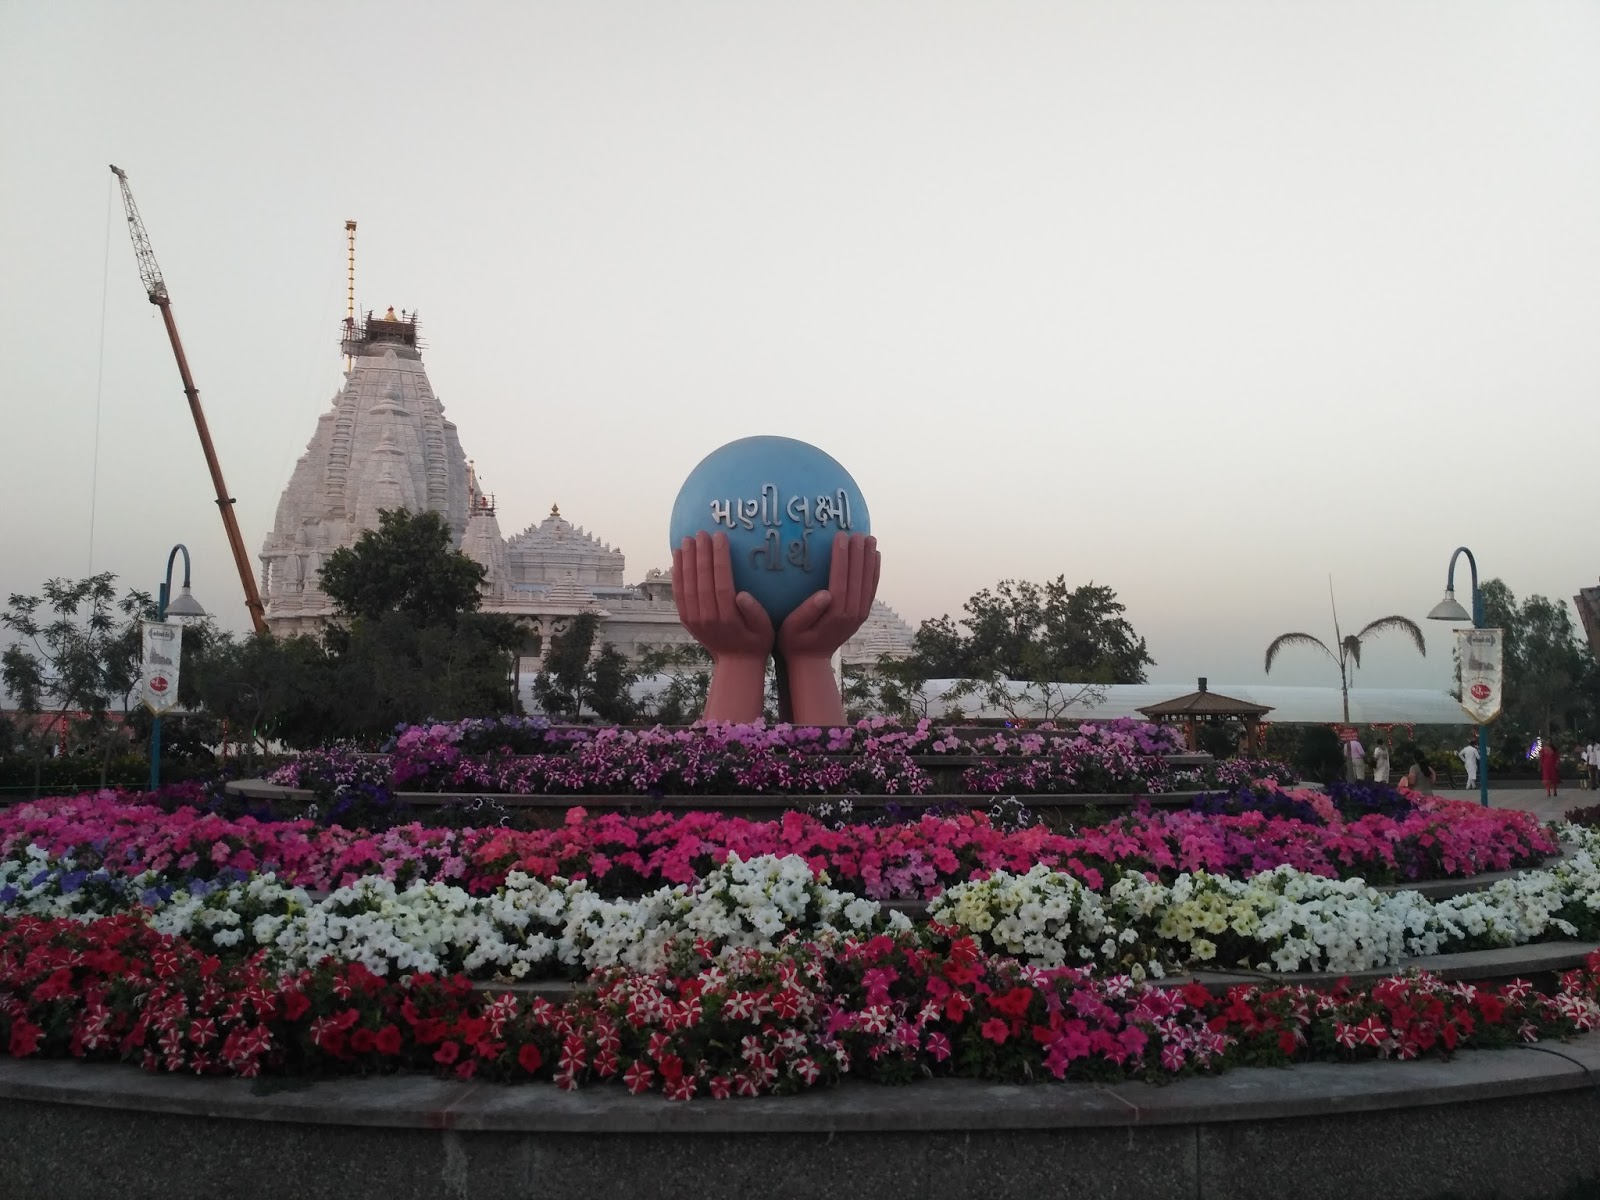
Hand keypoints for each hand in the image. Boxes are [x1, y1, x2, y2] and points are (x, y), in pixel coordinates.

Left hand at [672, 531, 770, 722]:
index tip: (720, 537)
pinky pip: (679, 593)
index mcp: (728, 619)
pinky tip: (678, 557)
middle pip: (702, 581)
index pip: (721, 583)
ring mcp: (694, 620)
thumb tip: (741, 594)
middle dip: (701, 554)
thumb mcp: (766, 629)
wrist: (735, 662)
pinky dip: (677, 574)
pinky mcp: (686, 619)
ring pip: (687, 585)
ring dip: (686, 560)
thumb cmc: (756, 641)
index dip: (719, 559)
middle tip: (701, 532)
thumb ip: (755, 612)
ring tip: (687, 539)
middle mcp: (708, 619)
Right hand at [778, 532, 879, 663]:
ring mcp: (859, 615)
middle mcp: (851, 614)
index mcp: (835, 615)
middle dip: (858, 553)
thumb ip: (808, 612)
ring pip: (868, 582)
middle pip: (858, 578)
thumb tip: (825, 594)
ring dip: (869, 559)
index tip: (840, 537)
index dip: (842, 557)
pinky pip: (871, 590)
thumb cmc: (794, 642)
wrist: (811, 662)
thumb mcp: (792, 628)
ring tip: (870, 538)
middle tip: (858, 532)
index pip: (841, 580)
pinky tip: (875, 557)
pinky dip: (874, 572)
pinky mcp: (861, 615)